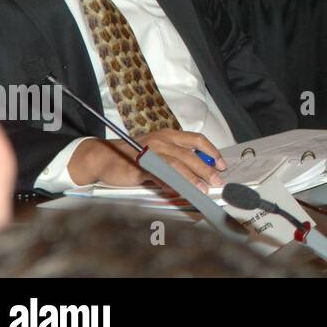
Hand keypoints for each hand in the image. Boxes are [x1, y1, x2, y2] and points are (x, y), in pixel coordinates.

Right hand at [69, 130, 225, 191]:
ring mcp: (151, 153)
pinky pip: (160, 175)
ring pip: (177, 165)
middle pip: (190, 154)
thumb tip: (199, 172)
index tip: (222, 164)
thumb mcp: (158, 151)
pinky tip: (180, 191)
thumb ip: (176, 158)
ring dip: (192, 178)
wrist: (104, 157)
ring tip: (202, 189)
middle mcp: (162, 141)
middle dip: (206, 169)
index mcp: (169, 135)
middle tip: (217, 180)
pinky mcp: (139, 166)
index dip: (212, 151)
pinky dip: (172, 183)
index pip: (197, 140)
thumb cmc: (133, 155)